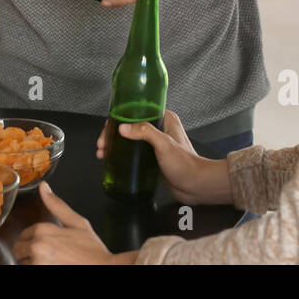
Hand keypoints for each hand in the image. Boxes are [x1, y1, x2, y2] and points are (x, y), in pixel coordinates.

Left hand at [13, 182, 123, 263]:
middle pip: (19, 250)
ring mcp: (37, 264)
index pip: (24, 235)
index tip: (50, 245)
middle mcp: (37, 246)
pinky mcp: (39, 274)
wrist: (104, 269)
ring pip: (23, 263)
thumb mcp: (78, 223)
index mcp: (43, 230)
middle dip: (30, 252)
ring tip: (53, 263)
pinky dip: (37, 270)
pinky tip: (53, 267)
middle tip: (50, 256)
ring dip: (33, 263)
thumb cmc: (92, 251)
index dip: (36, 239)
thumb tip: (43, 187)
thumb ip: (57, 205)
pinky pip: (29, 271)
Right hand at [96, 110, 232, 204]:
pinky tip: (112, 162)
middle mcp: (159, 128)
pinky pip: (133, 153)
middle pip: (129, 126)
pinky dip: (121, 155)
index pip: (135, 112)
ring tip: (103, 155)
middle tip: (101, 146)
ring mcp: (155, 144)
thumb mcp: (164, 145)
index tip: (107, 130)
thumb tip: (122, 128)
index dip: (118, 119)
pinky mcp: (152, 158)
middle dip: (112, 135)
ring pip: (129, 140)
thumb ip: (145, 133)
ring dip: (115, 146)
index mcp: (164, 119)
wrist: (197, 186)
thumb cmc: (185, 164)